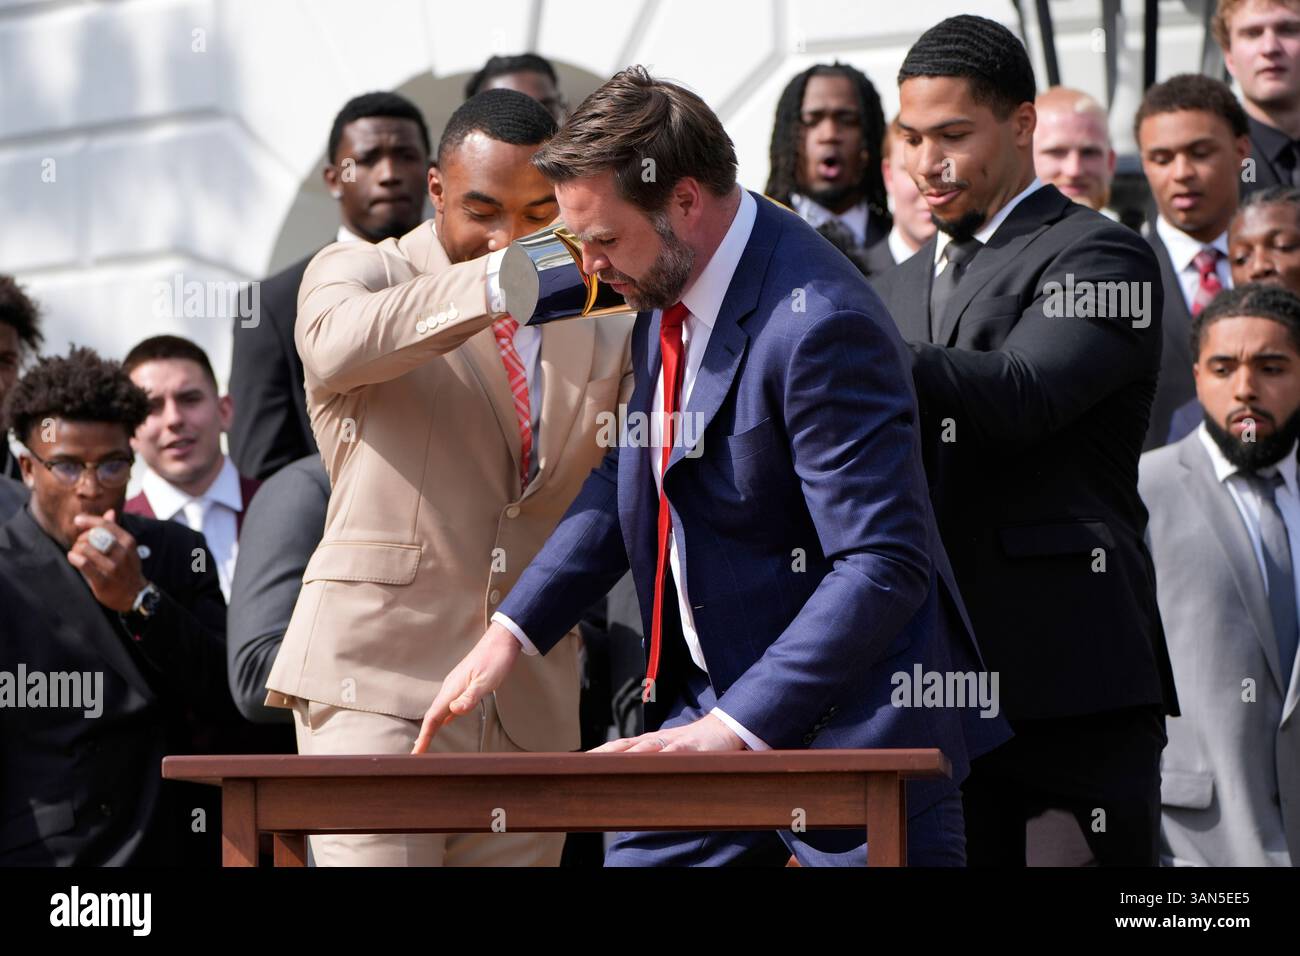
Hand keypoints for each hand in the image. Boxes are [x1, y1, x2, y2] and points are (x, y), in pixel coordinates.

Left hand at [67, 509, 147, 612]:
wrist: (134, 595)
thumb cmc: (126, 568)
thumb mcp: (126, 548)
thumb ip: (116, 531)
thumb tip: (110, 512)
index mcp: (128, 542)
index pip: (106, 525)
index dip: (89, 520)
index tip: (78, 521)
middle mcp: (122, 553)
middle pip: (94, 536)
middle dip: (82, 538)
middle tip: (79, 544)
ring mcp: (113, 568)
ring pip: (86, 549)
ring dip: (76, 549)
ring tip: (76, 553)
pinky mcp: (103, 581)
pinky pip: (84, 564)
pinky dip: (74, 558)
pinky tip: (72, 557)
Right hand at [412, 622, 520, 753]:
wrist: (501, 640)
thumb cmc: (495, 660)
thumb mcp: (486, 681)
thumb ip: (469, 697)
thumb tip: (452, 711)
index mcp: (452, 689)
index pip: (433, 717)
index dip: (424, 737)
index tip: (416, 754)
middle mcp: (450, 688)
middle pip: (433, 716)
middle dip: (424, 736)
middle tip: (416, 755)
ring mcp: (455, 686)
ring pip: (439, 710)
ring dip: (431, 727)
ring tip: (425, 742)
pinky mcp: (463, 685)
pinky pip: (448, 705)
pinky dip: (443, 717)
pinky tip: (444, 722)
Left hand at [589, 713, 746, 752]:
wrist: (725, 727)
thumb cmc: (694, 744)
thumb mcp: (669, 754)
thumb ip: (651, 766)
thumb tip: (631, 787)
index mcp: (648, 743)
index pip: (618, 748)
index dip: (599, 755)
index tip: (577, 766)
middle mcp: (656, 740)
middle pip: (625, 747)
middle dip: (605, 756)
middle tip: (585, 767)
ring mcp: (673, 742)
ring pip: (646, 748)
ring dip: (628, 757)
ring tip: (610, 765)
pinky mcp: (692, 747)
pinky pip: (676, 753)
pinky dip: (665, 758)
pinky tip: (656, 763)